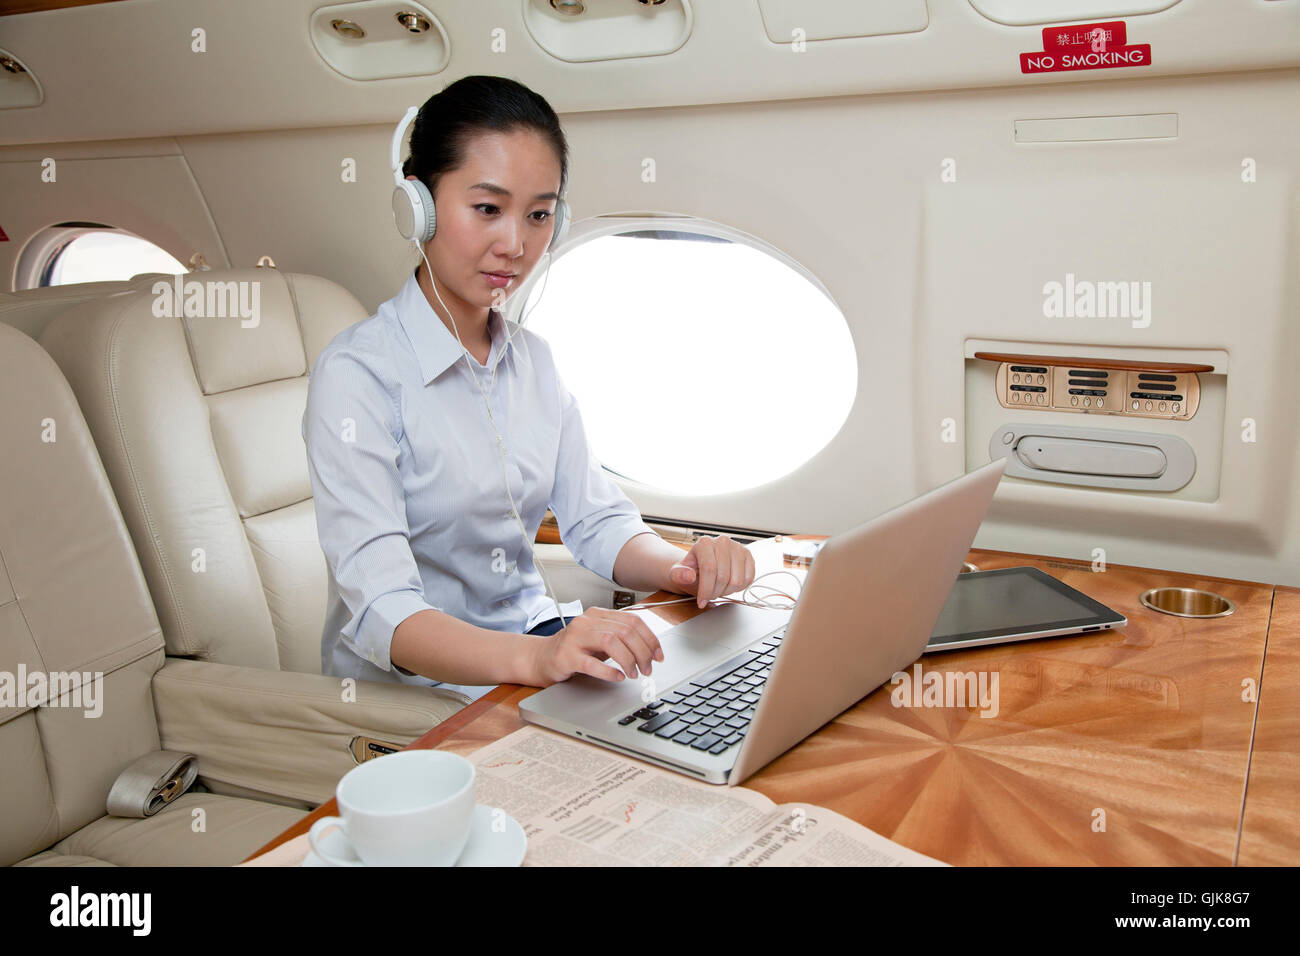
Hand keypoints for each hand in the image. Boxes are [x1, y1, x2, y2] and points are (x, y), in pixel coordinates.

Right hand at [528, 607, 663, 685]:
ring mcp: (575, 638)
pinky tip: (618, 677)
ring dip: (629, 660)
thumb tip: (651, 649)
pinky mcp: (566, 656)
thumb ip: (621, 638)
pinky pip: (591, 663)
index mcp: (598, 614)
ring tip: (635, 674)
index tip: (659, 656)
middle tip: (648, 669)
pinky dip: (608, 671)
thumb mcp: (600, 639)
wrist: (540, 658)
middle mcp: (587, 622)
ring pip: (611, 642)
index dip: (650, 639)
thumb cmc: (574, 650)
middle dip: (642, 652)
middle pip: (625, 631)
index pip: (633, 620)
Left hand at [667, 534, 755, 608]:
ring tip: (718, 588)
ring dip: (727, 591)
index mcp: (704, 543)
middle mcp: (722, 541)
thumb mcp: (677, 574)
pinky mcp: (748, 556)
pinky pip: (748, 579)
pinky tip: (728, 585)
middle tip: (709, 595)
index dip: (706, 589)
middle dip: (715, 592)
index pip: (709, 569)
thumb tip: (689, 576)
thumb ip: (679, 575)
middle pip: (723, 576)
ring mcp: (738, 547)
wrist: (701, 567)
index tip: (701, 602)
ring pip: (737, 580)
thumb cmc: (690, 571)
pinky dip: (738, 588)